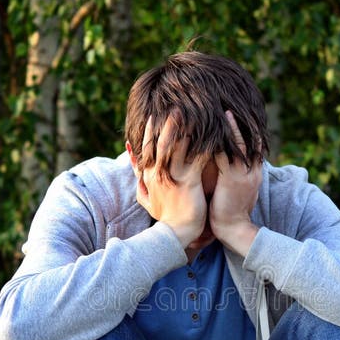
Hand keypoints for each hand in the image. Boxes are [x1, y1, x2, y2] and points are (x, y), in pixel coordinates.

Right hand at [131, 116, 208, 248]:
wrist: (175, 233)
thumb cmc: (164, 215)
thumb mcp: (144, 196)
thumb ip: (137, 175)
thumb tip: (130, 154)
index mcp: (149, 175)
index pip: (147, 148)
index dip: (151, 131)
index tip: (155, 114)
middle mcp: (158, 173)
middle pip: (160, 143)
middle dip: (166, 124)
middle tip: (173, 106)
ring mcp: (172, 177)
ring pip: (175, 147)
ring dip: (181, 129)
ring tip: (188, 113)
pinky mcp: (187, 183)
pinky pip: (195, 160)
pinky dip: (201, 146)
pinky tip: (209, 135)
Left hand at [209, 111, 260, 255]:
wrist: (234, 230)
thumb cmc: (231, 211)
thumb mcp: (238, 188)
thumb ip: (237, 172)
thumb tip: (233, 159)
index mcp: (255, 170)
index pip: (254, 142)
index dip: (247, 126)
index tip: (238, 111)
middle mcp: (252, 168)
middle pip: (250, 136)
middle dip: (240, 120)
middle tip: (230, 101)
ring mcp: (244, 173)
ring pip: (238, 141)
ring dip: (228, 124)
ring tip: (220, 107)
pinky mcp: (232, 179)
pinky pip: (224, 153)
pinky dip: (215, 140)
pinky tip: (205, 129)